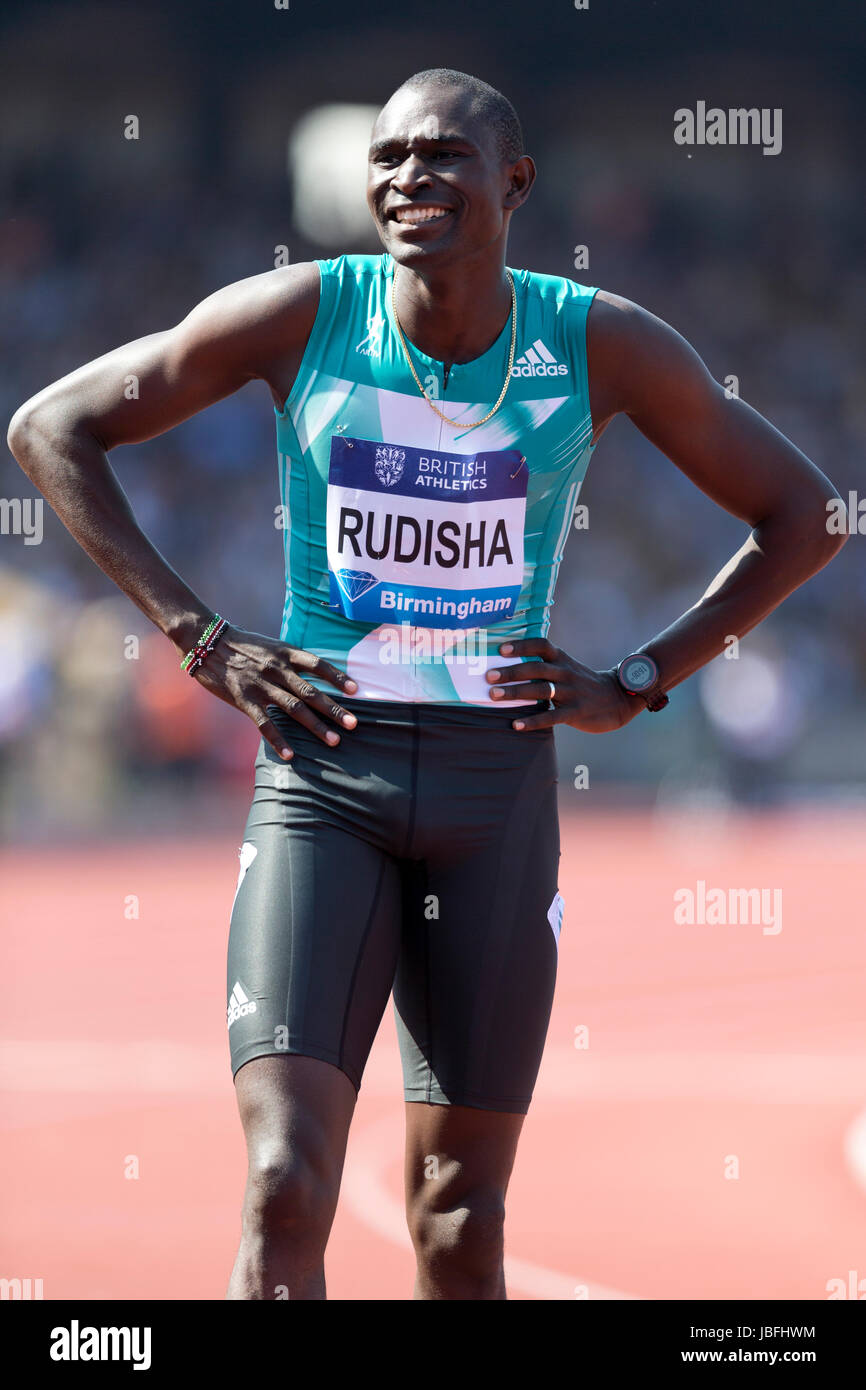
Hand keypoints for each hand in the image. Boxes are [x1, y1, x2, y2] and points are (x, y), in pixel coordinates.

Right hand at [182, 623, 358, 758]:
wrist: (206, 641)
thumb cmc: (241, 645)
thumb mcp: (270, 645)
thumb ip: (290, 660)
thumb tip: (314, 673)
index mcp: (285, 653)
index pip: (318, 665)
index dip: (338, 677)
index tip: (355, 690)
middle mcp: (277, 669)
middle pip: (311, 692)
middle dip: (334, 709)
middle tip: (353, 724)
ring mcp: (261, 685)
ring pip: (294, 708)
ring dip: (316, 726)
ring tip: (334, 741)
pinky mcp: (244, 699)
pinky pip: (265, 723)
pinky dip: (279, 740)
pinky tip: (291, 754)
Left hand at [486, 638, 639, 732]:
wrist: (617, 698)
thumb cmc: (582, 683)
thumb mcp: (566, 667)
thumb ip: (543, 665)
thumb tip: (507, 664)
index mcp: (562, 659)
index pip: (541, 645)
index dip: (522, 645)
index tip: (501, 648)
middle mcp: (565, 672)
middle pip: (536, 668)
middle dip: (511, 671)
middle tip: (489, 675)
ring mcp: (572, 692)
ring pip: (541, 690)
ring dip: (516, 692)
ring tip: (494, 695)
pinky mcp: (576, 712)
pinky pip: (552, 717)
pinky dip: (533, 721)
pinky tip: (516, 725)